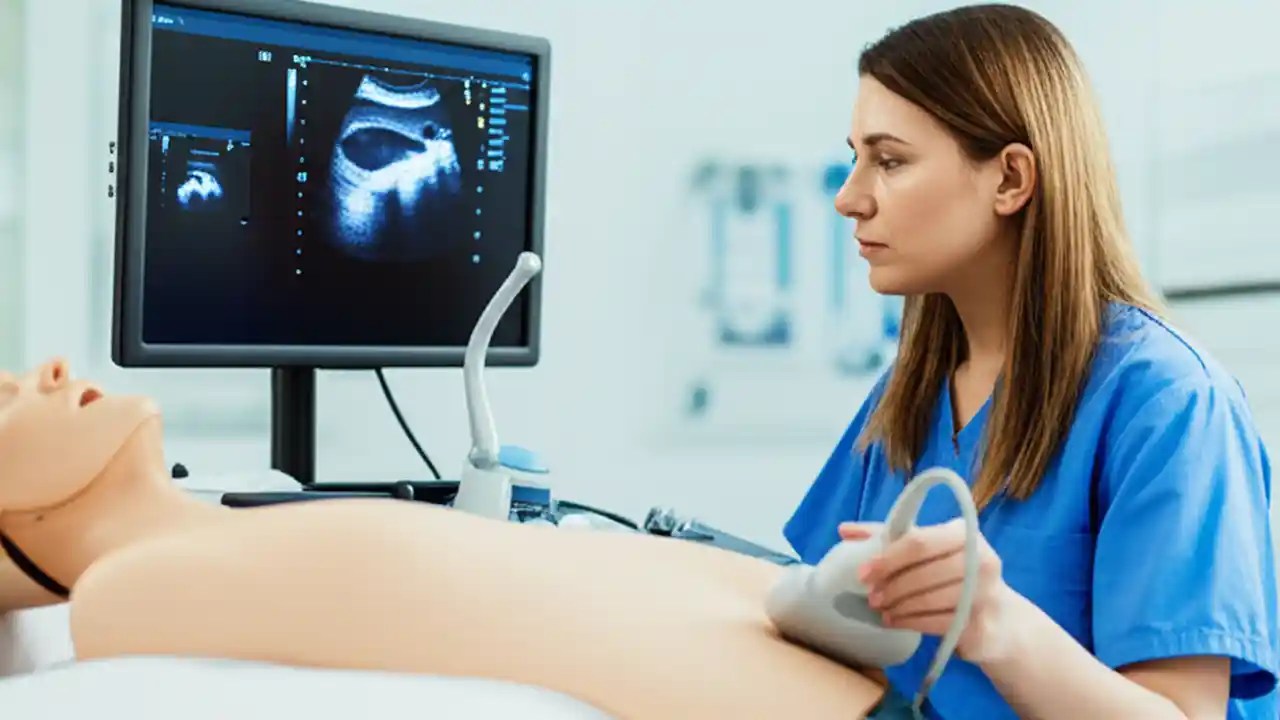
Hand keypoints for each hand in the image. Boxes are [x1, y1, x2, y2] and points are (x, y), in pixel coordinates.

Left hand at [838, 518, 1025, 665]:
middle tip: (871, 596)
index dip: (888, 558)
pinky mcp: (980, 623)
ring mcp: (984, 593)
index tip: (863, 572)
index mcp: (964, 533)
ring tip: (881, 610)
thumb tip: (844, 529)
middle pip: (922, 573)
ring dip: (898, 606)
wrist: (999, 616)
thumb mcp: (928, 550)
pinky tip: (894, 621)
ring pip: (928, 600)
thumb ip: (888, 537)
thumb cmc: (954, 574)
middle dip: (891, 586)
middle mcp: (981, 559)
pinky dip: (909, 622)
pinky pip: (935, 622)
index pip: (919, 542)